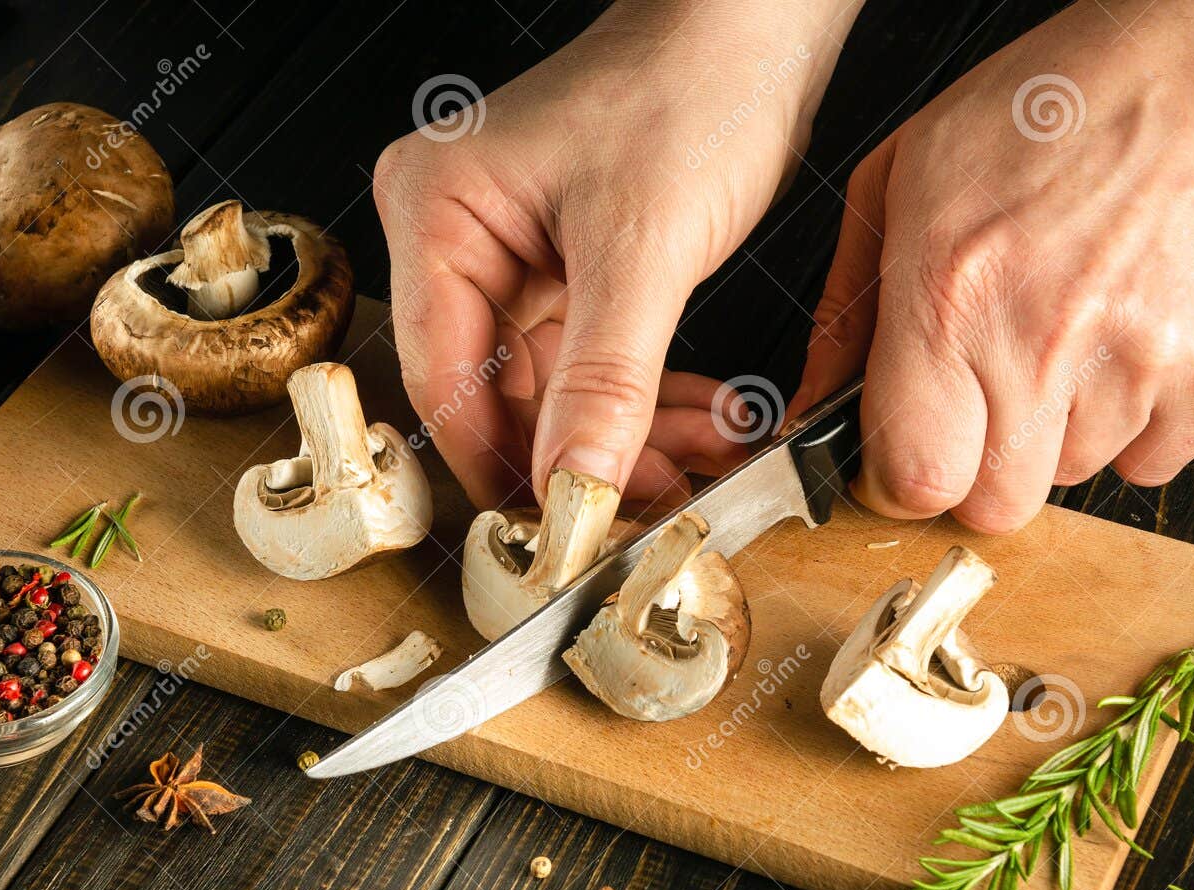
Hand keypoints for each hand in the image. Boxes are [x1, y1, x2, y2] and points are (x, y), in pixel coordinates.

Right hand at [376, 0, 858, 508]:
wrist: (758, 26)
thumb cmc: (689, 87)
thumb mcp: (643, 247)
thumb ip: (605, 379)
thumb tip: (575, 489)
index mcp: (436, 214)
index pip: (444, 377)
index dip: (497, 465)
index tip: (555, 534)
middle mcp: (461, 241)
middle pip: (500, 396)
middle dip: (584, 455)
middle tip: (649, 507)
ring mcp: (517, 261)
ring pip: (558, 394)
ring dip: (632, 437)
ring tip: (701, 460)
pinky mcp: (574, 275)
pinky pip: (599, 368)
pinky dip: (651, 402)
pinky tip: (707, 423)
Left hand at [793, 0, 1193, 532]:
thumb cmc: (1051, 106)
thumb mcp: (899, 176)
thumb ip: (845, 308)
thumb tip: (810, 408)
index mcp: (949, 297)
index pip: (914, 477)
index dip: (903, 477)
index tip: (909, 450)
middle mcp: (1043, 341)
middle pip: (995, 506)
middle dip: (979, 469)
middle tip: (987, 399)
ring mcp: (1138, 361)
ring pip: (1072, 477)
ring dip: (1057, 434)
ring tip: (1064, 340)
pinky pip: (1154, 462)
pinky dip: (1134, 426)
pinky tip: (1121, 348)